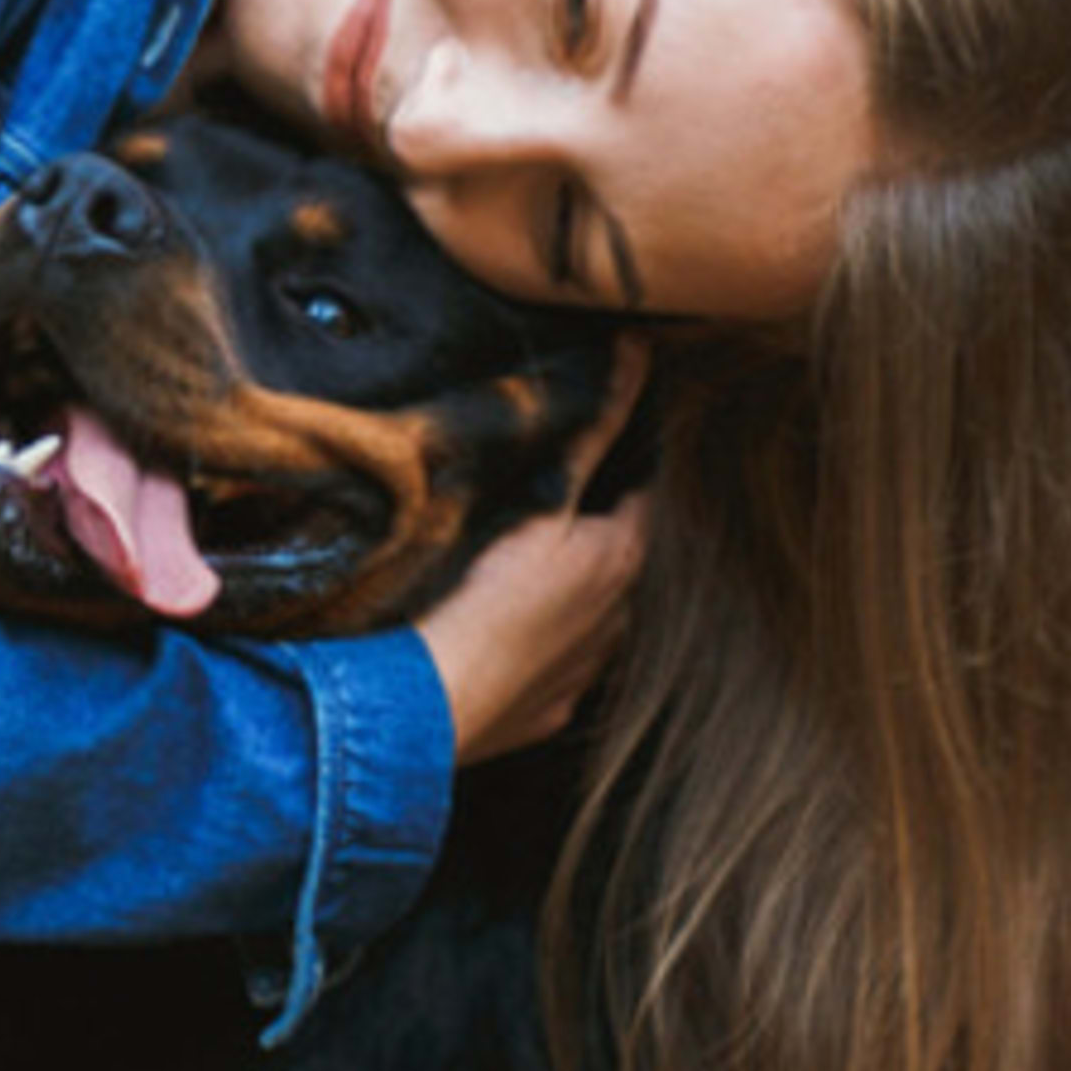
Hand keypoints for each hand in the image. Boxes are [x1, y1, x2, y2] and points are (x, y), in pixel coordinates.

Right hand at [410, 343, 650, 764]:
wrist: (427, 706)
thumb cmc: (482, 597)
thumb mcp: (540, 502)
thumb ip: (589, 431)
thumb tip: (639, 355)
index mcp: (622, 562)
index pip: (643, 497)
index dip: (623, 469)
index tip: (596, 449)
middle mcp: (617, 624)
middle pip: (613, 562)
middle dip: (590, 536)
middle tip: (544, 508)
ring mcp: (580, 677)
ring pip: (583, 621)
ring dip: (562, 599)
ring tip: (512, 574)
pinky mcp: (541, 716)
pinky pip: (546, 674)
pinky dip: (529, 653)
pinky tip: (493, 640)